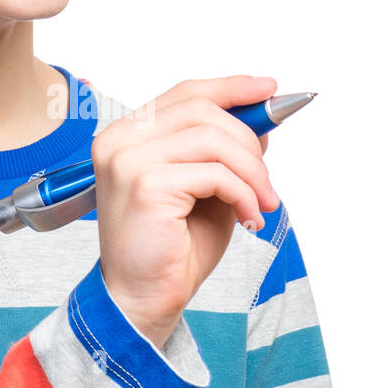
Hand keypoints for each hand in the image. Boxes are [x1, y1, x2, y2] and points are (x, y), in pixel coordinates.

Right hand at [92, 75, 280, 348]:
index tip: (268, 90)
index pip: (184, 93)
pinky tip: (247, 216)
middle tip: (267, 179)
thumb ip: (225, 153)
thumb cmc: (170, 249)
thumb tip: (259, 124)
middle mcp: (120, 141)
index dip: (231, 88)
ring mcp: (128, 160)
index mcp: (128, 135)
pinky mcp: (145, 185)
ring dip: (251, 171)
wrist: (142, 299)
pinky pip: (214, 173)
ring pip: (213, 139)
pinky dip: (242, 193)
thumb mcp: (208, 189)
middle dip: (248, 139)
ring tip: (261, 202)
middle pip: (202, 109)